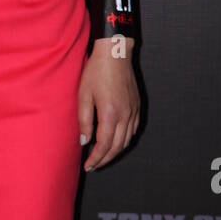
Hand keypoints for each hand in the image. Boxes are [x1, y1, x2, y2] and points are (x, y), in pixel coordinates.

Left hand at [78, 37, 139, 170]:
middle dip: (105, 159)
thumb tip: (84, 141)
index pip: (104, 145)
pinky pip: (132, 130)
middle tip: (94, 165)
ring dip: (115, 152)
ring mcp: (133, 111)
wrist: (115, 53)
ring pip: (127, 140)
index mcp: (110, 114)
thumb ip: (84, 120)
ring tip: (103, 156)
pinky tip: (115, 141)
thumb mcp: (83, 95)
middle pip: (117, 147)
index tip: (88, 165)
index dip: (96, 158)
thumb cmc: (96, 71)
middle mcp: (125, 115)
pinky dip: (124, 140)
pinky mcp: (137, 106)